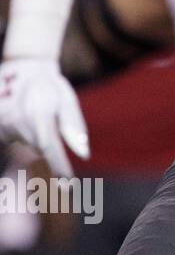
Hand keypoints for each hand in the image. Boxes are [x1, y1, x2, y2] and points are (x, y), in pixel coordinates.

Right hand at [0, 58, 88, 176]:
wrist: (23, 68)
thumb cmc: (51, 86)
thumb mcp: (68, 102)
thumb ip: (75, 129)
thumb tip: (85, 155)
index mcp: (39, 115)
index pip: (50, 150)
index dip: (59, 169)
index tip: (68, 186)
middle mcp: (17, 122)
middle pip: (38, 150)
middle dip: (50, 152)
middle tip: (57, 151)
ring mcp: (2, 124)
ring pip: (25, 144)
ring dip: (34, 137)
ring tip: (34, 115)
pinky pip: (13, 139)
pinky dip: (22, 134)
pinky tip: (25, 118)